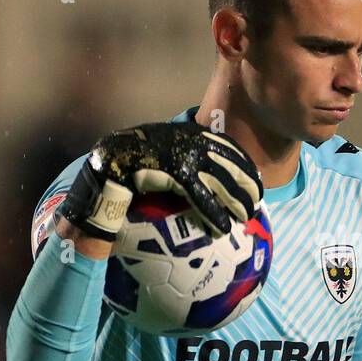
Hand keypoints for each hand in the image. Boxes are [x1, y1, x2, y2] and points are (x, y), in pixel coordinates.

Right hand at [56, 122, 262, 240]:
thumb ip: (182, 165)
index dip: (243, 163)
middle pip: (227, 161)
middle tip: (258, 202)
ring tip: (247, 218)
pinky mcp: (166, 169)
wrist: (103, 166)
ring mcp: (176, 152)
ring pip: (217, 178)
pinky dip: (213, 212)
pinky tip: (224, 227)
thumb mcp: (162, 161)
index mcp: (186, 133)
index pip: (225, 145)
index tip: (257, 181)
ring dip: (236, 199)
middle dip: (246, 181)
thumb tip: (202, 184)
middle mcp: (185, 138)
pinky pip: (196, 194)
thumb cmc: (130, 169)